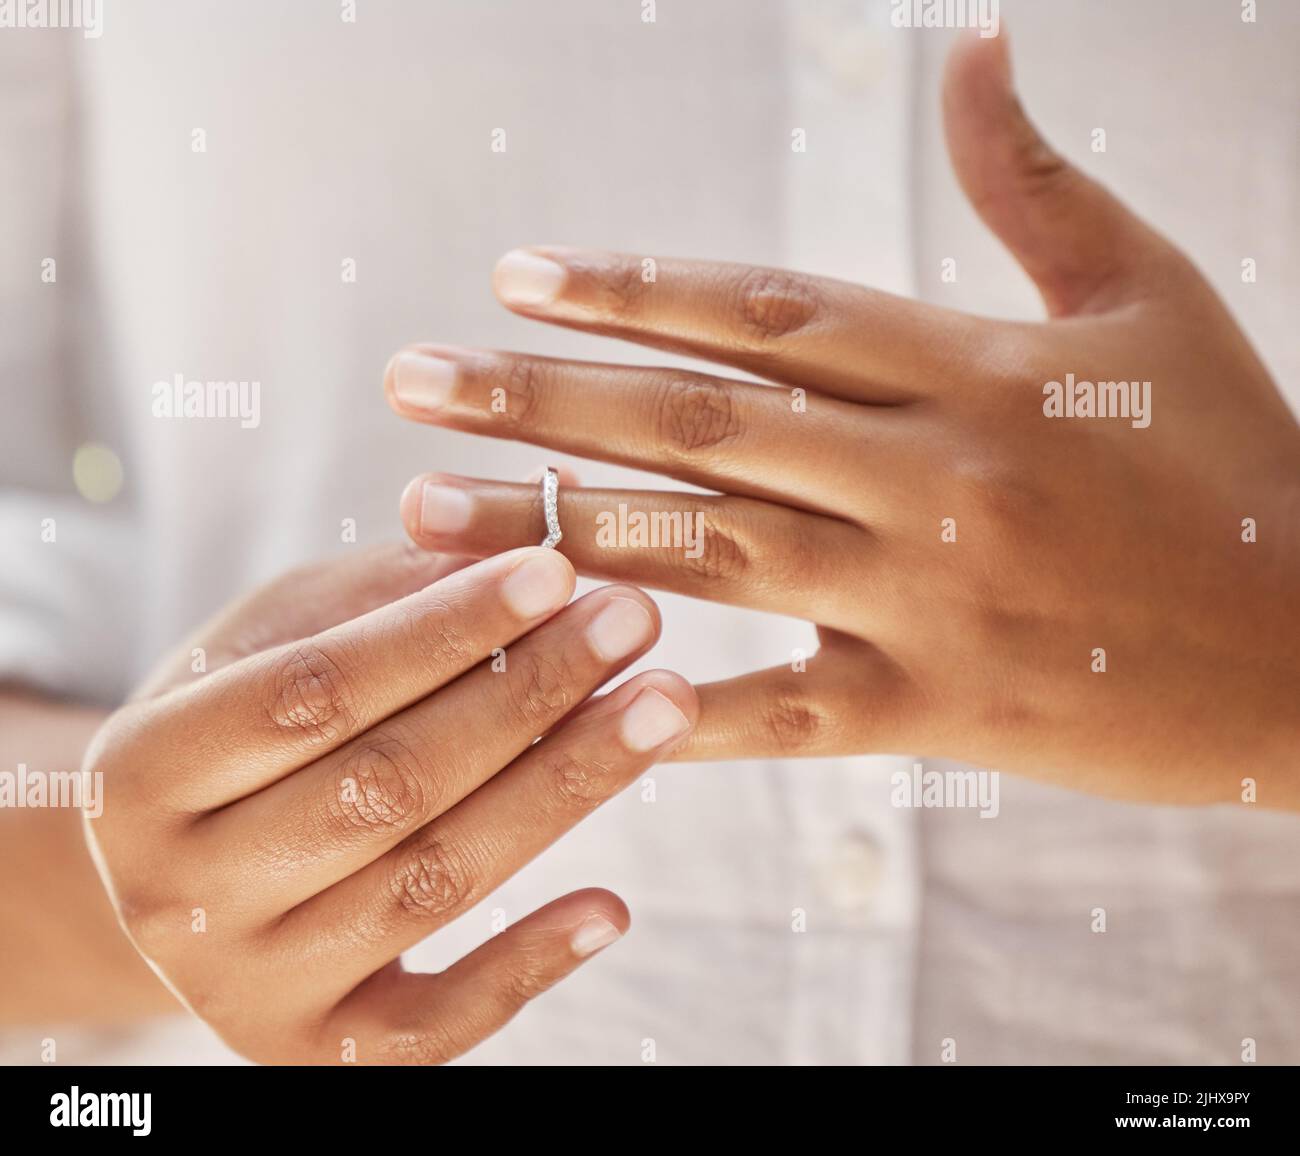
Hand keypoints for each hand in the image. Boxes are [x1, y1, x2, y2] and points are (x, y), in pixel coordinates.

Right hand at [82, 542, 695, 1062]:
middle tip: (634, 621)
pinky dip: (528, 966)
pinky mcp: (315, 1053)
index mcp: (140, 771)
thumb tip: (540, 519)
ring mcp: (246, 988)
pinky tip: (613, 905)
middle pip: (385, 784)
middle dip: (528, 694)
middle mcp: (178, 893)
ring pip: (430, 884)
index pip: (316, 688)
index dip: (444, 629)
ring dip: (562, 788)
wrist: (180, 879)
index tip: (556, 568)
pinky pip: (434, 1026)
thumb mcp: (277, 636)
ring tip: (663, 707)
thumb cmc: (240, 729)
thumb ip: (392, 583)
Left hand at [383, 34, 1299, 807]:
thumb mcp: (1145, 295)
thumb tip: (981, 39)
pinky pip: (781, 710)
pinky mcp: (937, 715)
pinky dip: (675, 705)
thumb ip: (1035, 177)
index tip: (514, 274)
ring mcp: (928, 600)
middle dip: (541, 401)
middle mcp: (932, 478)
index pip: (767, 311)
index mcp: (970, 368)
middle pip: (701, 425)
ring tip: (425, 515)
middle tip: (411, 384)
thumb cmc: (1236, 459)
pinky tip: (566, 689)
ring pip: (709, 556)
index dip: (633, 287)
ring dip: (556, 533)